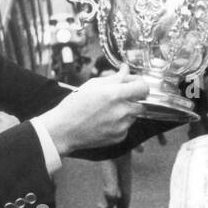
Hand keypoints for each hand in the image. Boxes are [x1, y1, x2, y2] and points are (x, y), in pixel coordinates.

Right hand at [35, 67, 150, 153]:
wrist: (63, 130)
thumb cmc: (75, 105)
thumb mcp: (93, 85)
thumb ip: (114, 78)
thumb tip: (126, 69)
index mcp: (115, 95)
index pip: (143, 87)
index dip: (140, 84)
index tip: (134, 84)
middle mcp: (122, 111)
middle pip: (141, 103)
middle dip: (133, 99)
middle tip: (119, 97)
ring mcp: (122, 126)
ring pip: (134, 116)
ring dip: (126, 111)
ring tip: (107, 110)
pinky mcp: (119, 137)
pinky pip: (126, 127)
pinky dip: (120, 123)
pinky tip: (104, 121)